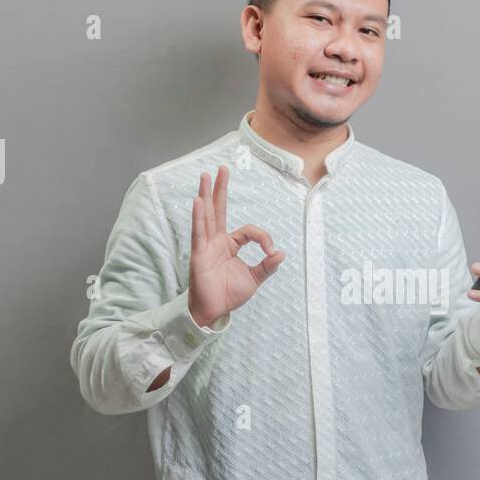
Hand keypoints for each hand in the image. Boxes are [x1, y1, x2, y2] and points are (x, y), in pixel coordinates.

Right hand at [187, 165, 285, 327]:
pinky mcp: (199, 254)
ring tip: (205, 176)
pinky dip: (199, 217)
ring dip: (206, 195)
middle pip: (219, 210)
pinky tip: (198, 201)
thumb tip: (281, 253)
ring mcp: (206, 246)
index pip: (248, 231)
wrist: (215, 311)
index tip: (271, 251)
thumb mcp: (254, 278)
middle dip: (220, 190)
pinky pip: (199, 233)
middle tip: (222, 169)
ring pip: (207, 216)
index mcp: (230, 245)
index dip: (263, 237)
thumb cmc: (229, 294)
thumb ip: (266, 266)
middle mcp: (217, 241)